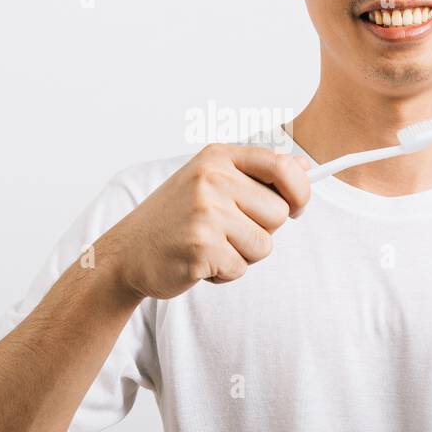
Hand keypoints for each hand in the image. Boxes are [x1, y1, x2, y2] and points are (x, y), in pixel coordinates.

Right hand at [104, 143, 311, 301]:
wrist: (127, 253)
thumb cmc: (174, 219)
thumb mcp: (210, 182)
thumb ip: (257, 174)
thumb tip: (304, 167)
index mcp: (217, 157)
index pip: (282, 167)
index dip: (300, 191)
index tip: (295, 206)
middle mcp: (212, 179)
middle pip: (279, 214)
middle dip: (260, 230)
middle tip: (224, 231)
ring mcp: (206, 212)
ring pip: (264, 244)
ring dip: (242, 255)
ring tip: (210, 245)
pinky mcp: (201, 247)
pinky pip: (241, 268)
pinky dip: (224, 273)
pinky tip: (198, 262)